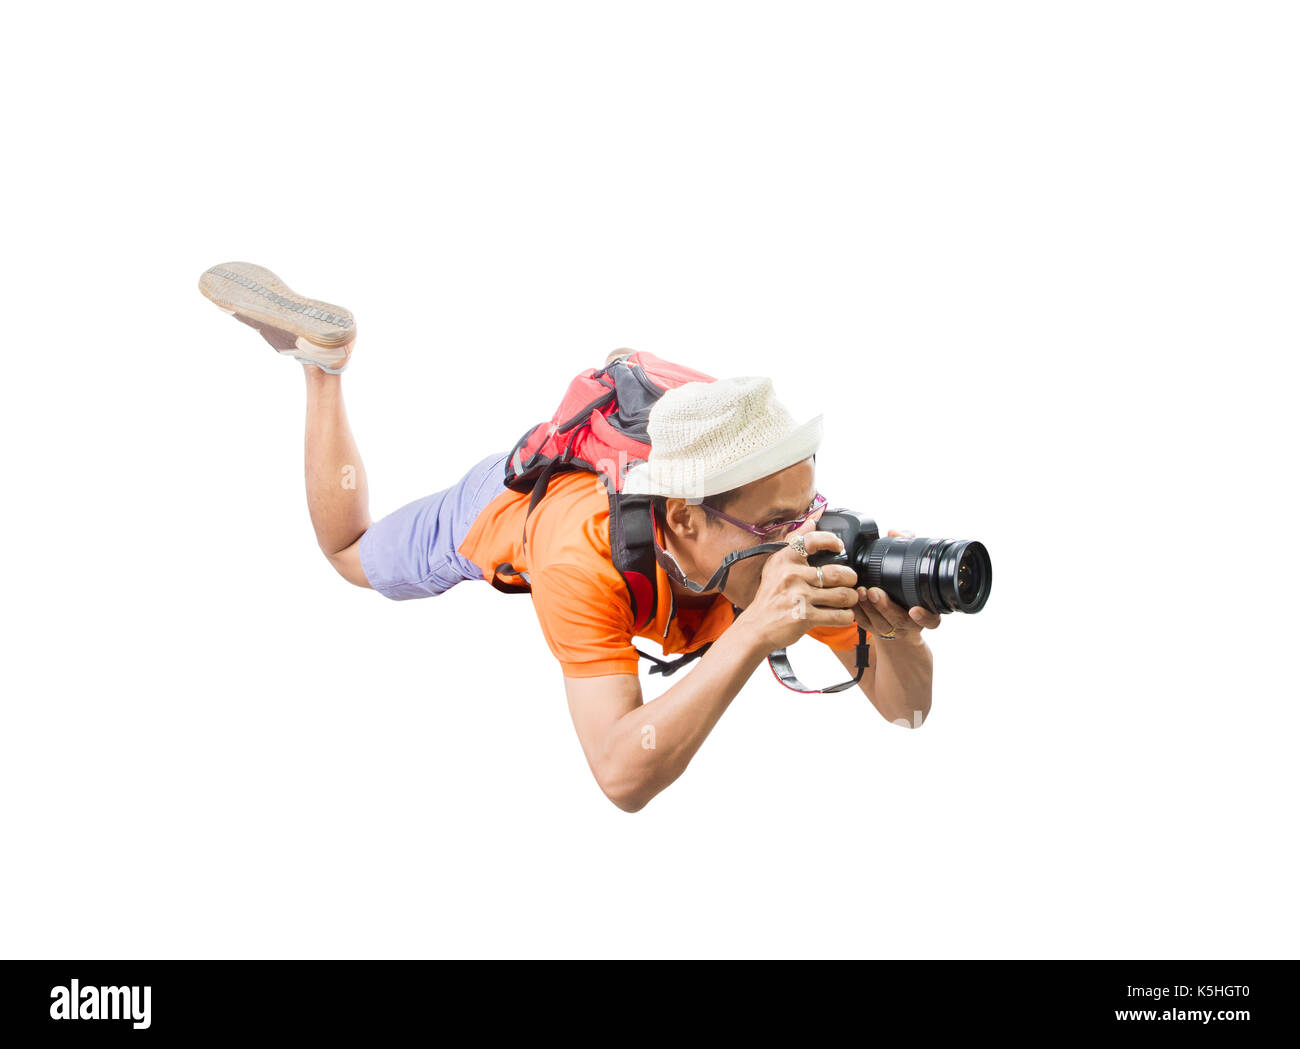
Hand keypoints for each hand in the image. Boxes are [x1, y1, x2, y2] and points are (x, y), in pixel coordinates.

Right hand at [738, 512, 860, 651]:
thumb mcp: (776, 566)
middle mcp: (791, 576)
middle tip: (850, 581)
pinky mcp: (805, 617)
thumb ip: (795, 542)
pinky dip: (846, 616)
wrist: (756, 627)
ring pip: (842, 595)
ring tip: (849, 598)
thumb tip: (812, 522)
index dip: (831, 540)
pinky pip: (839, 615)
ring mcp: (798, 597)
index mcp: (784, 560)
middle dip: (851, 578)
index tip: (839, 546)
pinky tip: (843, 614)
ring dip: (851, 598)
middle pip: (837, 573)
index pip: (812, 541)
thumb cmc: (770, 597)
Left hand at [852, 529, 941, 643]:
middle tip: (874, 592)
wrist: (896, 615)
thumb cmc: (905, 587)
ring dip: (868, 608)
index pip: (932, 619)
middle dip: (885, 607)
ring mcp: (892, 629)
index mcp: (927, 611)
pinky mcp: (873, 629)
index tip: (914, 610)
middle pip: (899, 620)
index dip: (925, 617)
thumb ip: (907, 546)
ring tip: (861, 592)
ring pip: (880, 624)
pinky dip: (858, 612)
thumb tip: (895, 532)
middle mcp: (910, 623)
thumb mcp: (910, 567)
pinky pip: (864, 624)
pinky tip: (852, 600)